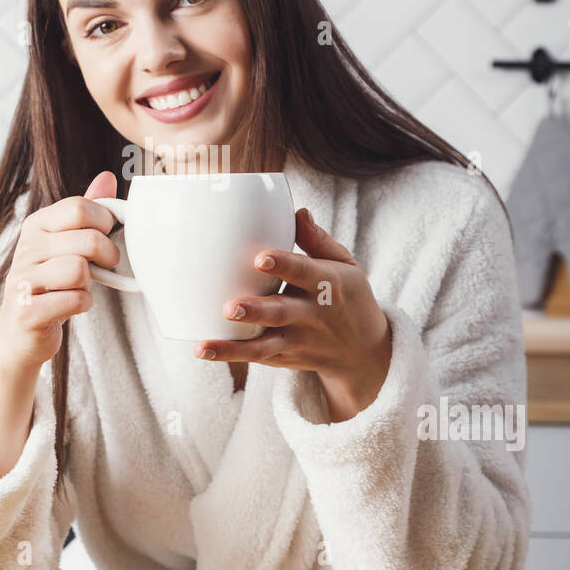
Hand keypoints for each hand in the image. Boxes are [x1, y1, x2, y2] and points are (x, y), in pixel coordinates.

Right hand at [0, 170, 119, 372]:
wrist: (21, 333)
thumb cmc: (50, 286)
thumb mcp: (66, 244)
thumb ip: (87, 211)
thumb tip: (107, 178)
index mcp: (36, 226)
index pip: (79, 207)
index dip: (105, 222)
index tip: (107, 235)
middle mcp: (25, 248)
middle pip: (87, 240)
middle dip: (107, 255)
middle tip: (105, 266)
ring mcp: (22, 280)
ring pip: (80, 270)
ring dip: (90, 284)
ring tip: (80, 287)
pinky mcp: (27, 310)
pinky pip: (75, 300)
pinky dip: (83, 304)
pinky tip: (72, 305)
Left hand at [193, 207, 391, 421]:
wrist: (365, 353)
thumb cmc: (348, 297)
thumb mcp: (346, 266)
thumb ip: (319, 241)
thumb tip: (297, 211)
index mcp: (328, 285)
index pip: (305, 273)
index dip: (284, 265)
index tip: (260, 257)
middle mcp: (311, 315)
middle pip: (281, 313)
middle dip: (255, 311)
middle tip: (229, 308)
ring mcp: (297, 341)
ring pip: (264, 345)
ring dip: (234, 346)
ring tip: (205, 344)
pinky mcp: (285, 358)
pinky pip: (256, 357)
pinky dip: (230, 354)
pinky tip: (204, 349)